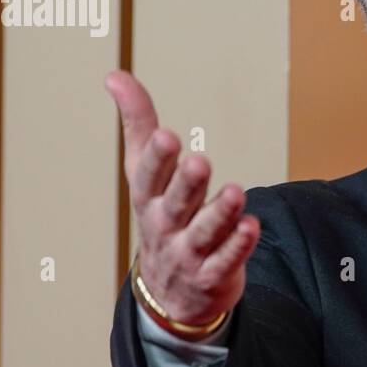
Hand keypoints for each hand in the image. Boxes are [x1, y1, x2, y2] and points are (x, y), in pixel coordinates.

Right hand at [104, 69, 259, 331]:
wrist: (170, 291)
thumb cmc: (160, 214)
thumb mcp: (144, 172)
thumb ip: (138, 124)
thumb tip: (114, 75)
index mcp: (147, 197)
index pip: (148, 176)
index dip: (157, 158)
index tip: (167, 136)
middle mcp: (165, 226)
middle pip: (175, 204)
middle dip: (186, 183)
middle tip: (200, 161)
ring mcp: (188, 254)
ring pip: (203, 234)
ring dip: (219, 214)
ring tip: (235, 191)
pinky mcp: (213, 275)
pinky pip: (226, 261)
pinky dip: (238, 245)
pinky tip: (252, 225)